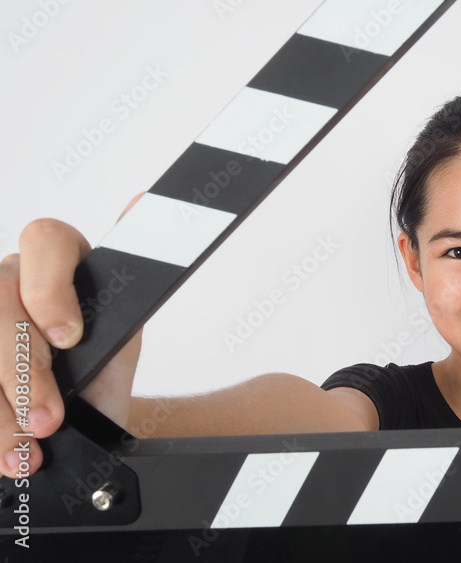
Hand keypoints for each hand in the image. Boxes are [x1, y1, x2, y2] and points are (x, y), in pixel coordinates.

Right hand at [0, 195, 143, 477]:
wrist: (82, 429)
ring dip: (0, 408)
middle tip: (51, 418)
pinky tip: (7, 452)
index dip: (51, 287)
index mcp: (56, 262)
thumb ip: (133, 279)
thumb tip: (143, 205)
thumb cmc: (100, 374)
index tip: (72, 339)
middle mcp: (9, 280)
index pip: (46, 240)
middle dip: (23, 370)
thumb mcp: (122, 335)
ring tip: (28, 447)